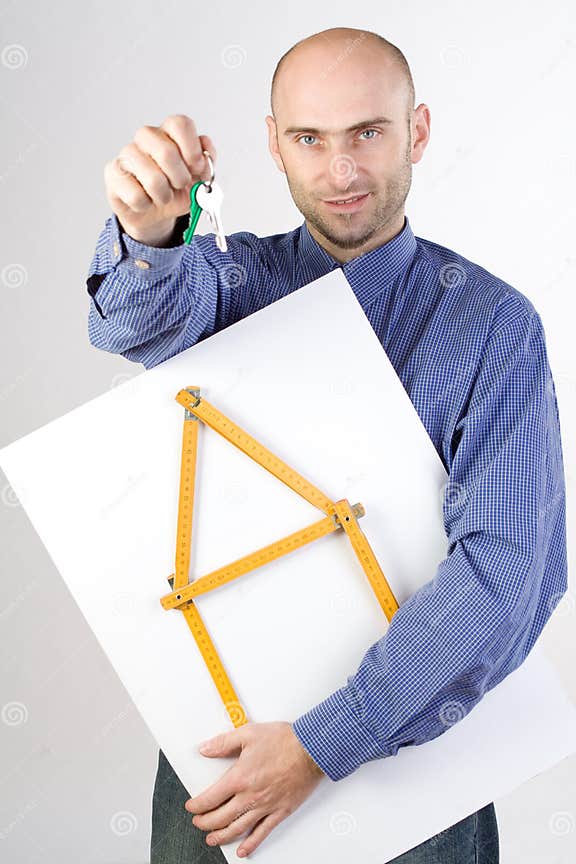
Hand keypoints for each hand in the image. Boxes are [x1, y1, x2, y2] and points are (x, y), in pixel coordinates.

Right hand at [104, 113, 216, 244]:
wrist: (155, 212)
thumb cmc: (176, 190)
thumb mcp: (198, 179)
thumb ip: (206, 163)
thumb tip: (206, 150)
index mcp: (169, 132)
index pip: (180, 124)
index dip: (192, 149)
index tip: (197, 167)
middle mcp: (146, 138)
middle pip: (167, 152)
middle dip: (180, 178)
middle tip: (179, 185)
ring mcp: (127, 154)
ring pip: (152, 178)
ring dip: (164, 196)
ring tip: (163, 196)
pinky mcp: (113, 174)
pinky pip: (136, 196)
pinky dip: (146, 205)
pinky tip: (145, 201)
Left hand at [185, 720, 325, 856]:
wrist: (311, 750)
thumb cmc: (284, 741)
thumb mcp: (249, 733)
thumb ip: (224, 742)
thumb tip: (205, 749)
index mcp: (240, 778)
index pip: (210, 799)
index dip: (196, 806)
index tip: (192, 807)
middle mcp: (250, 797)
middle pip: (220, 817)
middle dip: (205, 822)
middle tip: (198, 822)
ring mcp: (265, 807)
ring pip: (237, 829)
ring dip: (221, 836)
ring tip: (212, 838)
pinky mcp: (280, 811)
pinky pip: (262, 833)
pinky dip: (250, 844)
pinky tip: (243, 849)